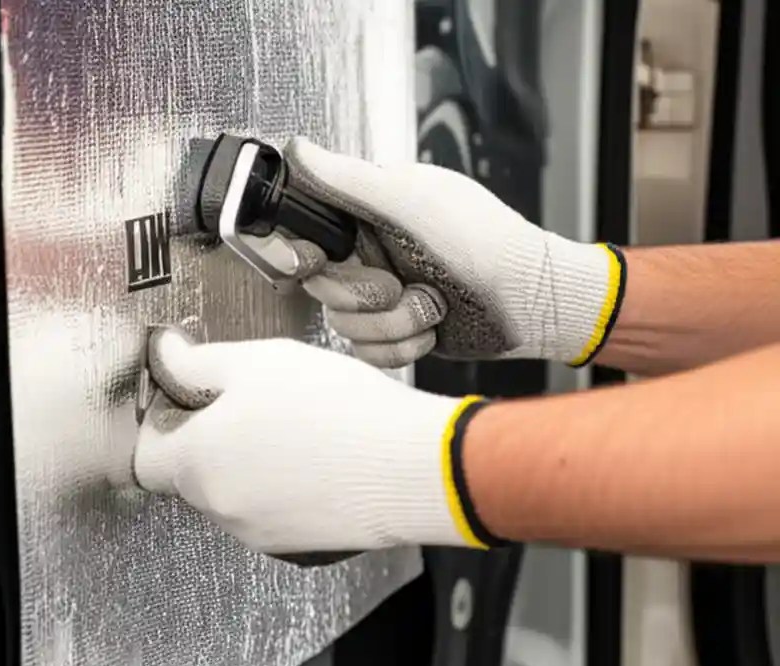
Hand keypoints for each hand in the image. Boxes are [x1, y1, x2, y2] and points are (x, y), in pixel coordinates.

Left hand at [132, 327, 499, 553]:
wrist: (412, 468)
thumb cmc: (337, 410)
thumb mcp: (258, 363)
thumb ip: (199, 362)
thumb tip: (167, 357)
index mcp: (195, 463)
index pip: (144, 455)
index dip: (160, 422)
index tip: (183, 396)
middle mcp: (217, 507)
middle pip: (188, 472)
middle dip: (207, 437)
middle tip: (250, 400)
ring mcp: (256, 532)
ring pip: (231, 491)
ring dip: (246, 461)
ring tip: (293, 424)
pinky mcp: (295, 545)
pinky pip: (269, 509)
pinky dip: (280, 485)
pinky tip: (315, 454)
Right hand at [285, 138, 625, 366]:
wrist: (532, 302)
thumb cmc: (483, 244)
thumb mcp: (411, 202)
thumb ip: (348, 180)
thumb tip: (297, 150)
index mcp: (366, 213)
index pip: (302, 231)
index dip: (297, 252)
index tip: (316, 260)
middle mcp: (368, 252)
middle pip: (319, 286)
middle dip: (364, 294)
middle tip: (401, 283)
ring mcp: (381, 294)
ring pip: (343, 323)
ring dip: (393, 323)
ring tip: (431, 305)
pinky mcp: (395, 330)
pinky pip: (367, 351)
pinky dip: (402, 347)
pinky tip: (431, 329)